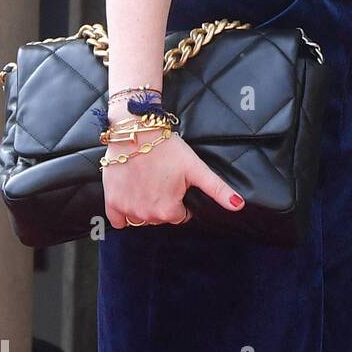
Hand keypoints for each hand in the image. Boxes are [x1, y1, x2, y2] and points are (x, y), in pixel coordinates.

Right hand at [102, 128, 244, 227]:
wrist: (136, 132)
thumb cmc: (169, 149)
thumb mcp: (197, 168)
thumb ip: (218, 189)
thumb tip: (239, 206)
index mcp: (168, 212)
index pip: (179, 216)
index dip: (180, 199)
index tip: (176, 182)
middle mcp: (147, 216)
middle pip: (159, 217)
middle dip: (163, 202)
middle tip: (162, 179)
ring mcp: (128, 210)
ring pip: (141, 219)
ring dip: (145, 206)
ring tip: (147, 182)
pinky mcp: (112, 203)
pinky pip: (119, 220)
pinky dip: (124, 212)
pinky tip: (131, 193)